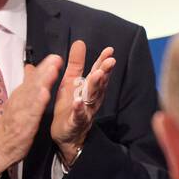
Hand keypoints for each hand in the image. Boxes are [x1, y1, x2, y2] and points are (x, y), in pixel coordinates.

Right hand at [0, 54, 62, 177]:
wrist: (0, 147)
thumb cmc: (12, 124)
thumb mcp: (18, 102)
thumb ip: (26, 85)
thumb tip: (30, 68)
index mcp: (21, 95)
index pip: (33, 78)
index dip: (44, 67)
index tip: (55, 57)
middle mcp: (20, 101)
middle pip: (33, 83)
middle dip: (45, 70)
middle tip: (55, 59)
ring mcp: (21, 112)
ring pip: (32, 94)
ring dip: (42, 82)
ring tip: (52, 71)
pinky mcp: (23, 125)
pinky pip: (31, 112)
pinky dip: (37, 102)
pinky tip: (45, 94)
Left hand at [51, 40, 115, 166]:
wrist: (67, 135)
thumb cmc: (70, 107)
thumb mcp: (71, 82)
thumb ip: (76, 63)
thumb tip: (80, 42)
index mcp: (89, 88)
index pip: (98, 72)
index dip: (103, 62)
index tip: (109, 51)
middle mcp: (91, 99)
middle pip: (99, 84)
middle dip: (104, 72)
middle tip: (110, 61)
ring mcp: (85, 111)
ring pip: (92, 98)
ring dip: (95, 86)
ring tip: (97, 75)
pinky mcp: (75, 122)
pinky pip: (78, 115)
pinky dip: (79, 109)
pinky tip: (78, 102)